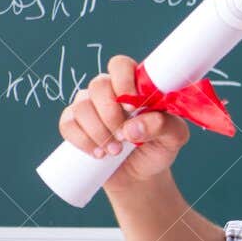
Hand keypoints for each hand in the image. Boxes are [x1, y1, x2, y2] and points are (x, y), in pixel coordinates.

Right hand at [57, 53, 189, 186]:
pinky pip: (67, 124)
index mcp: (135, 85)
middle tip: (124, 137)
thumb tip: (132, 127)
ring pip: (81, 106)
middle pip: (98, 85)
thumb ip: (164, 126)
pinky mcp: (73, 125)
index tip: (131, 106)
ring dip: (98, 132)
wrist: (141, 175)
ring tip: (115, 151)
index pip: (121, 65)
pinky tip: (98, 153)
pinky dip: (82, 140)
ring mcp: (89, 107)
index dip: (123, 81)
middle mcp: (109, 92)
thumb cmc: (159, 148)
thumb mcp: (174, 137)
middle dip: (110, 114)